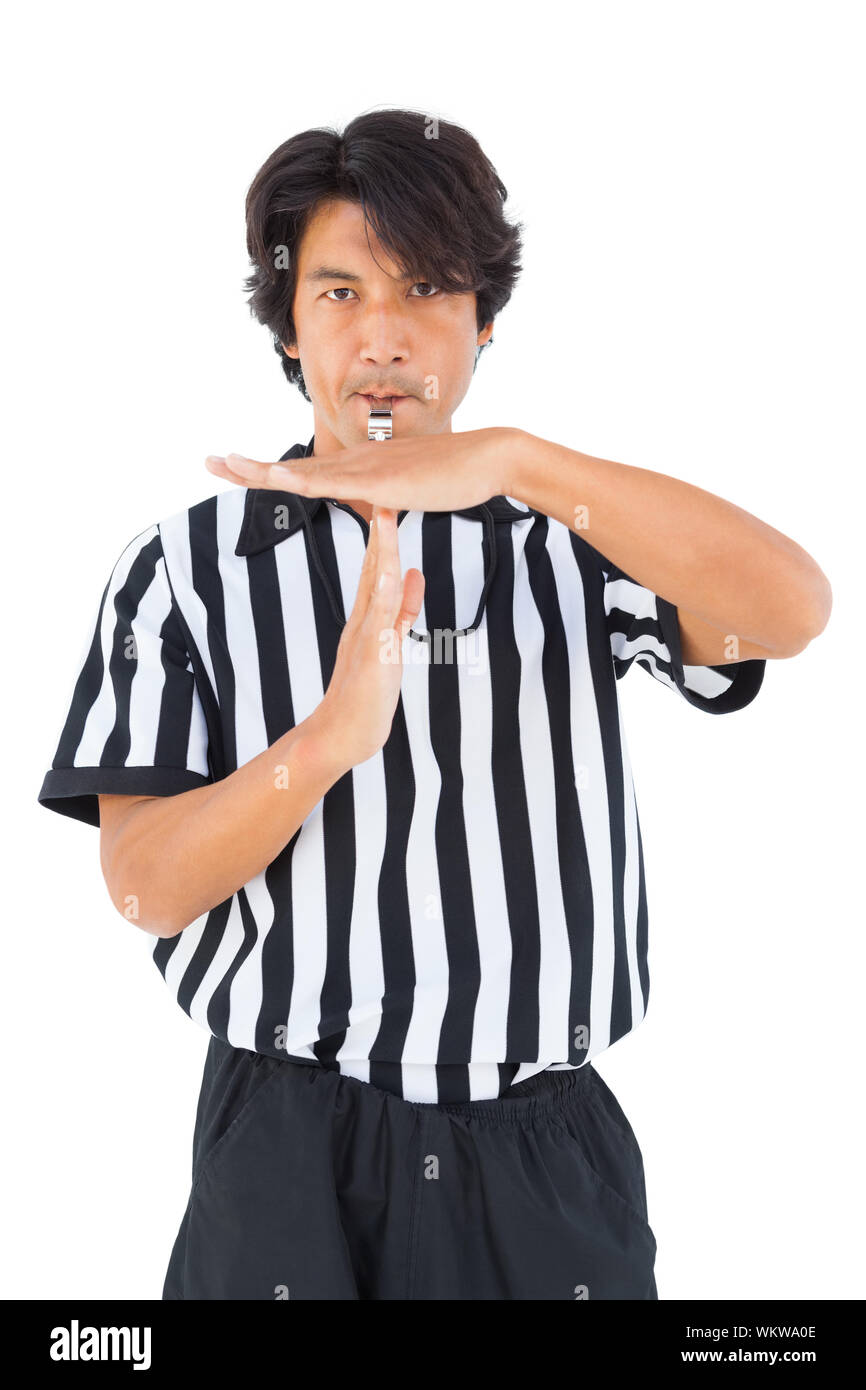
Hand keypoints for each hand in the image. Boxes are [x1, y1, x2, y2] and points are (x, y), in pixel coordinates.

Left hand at [204, 426, 524, 512]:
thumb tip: (378, 508)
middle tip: (209, 460)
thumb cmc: (455, 477)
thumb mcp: (410, 493)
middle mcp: (355, 462)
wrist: (488, 460)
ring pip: (304, 472)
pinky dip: (300, 478)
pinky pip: (332, 483)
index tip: (235, 468)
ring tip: (226, 464)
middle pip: (293, 467)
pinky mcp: (379, 482)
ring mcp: (365, 470)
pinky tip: (274, 474)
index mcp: (360, 468)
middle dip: (249, 466)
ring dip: (263, 469)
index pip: (306, 472)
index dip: (269, 471)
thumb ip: (388, 500)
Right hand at [316, 505, 424, 768]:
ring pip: (372, 585)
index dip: (383, 533)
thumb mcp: (391, 642)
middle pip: (371, 566)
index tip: (389, 498)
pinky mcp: (370, 654)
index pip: (375, 566)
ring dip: (378, 550)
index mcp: (367, 616)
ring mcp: (364, 635)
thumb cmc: (367, 695)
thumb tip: (415, 574)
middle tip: (382, 487)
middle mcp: (362, 619)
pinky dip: (384, 591)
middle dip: (379, 529)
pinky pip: (378, 618)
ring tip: (384, 515)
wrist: (344, 736)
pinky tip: (390, 568)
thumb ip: (403, 609)